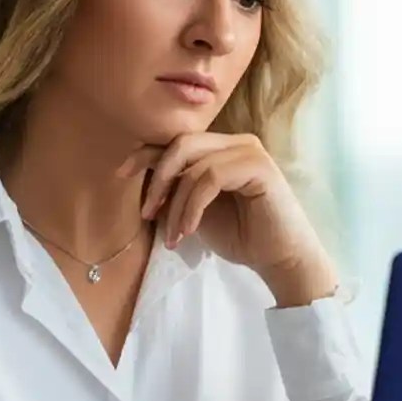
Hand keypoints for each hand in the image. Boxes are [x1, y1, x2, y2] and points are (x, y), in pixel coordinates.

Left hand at [123, 133, 336, 305]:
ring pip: (194, 164)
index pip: (177, 141)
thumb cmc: (242, 235)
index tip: (122, 174)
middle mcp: (237, 142)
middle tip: (147, 213)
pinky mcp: (259, 166)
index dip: (146, 154)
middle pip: (182, 144)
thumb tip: (138, 171)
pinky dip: (192, 206)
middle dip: (158, 178)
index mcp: (223, 148)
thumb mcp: (196, 209)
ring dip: (175, 204)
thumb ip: (176, 188)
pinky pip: (211, 177)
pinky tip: (188, 231)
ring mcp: (250, 151)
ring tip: (173, 235)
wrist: (280, 259)